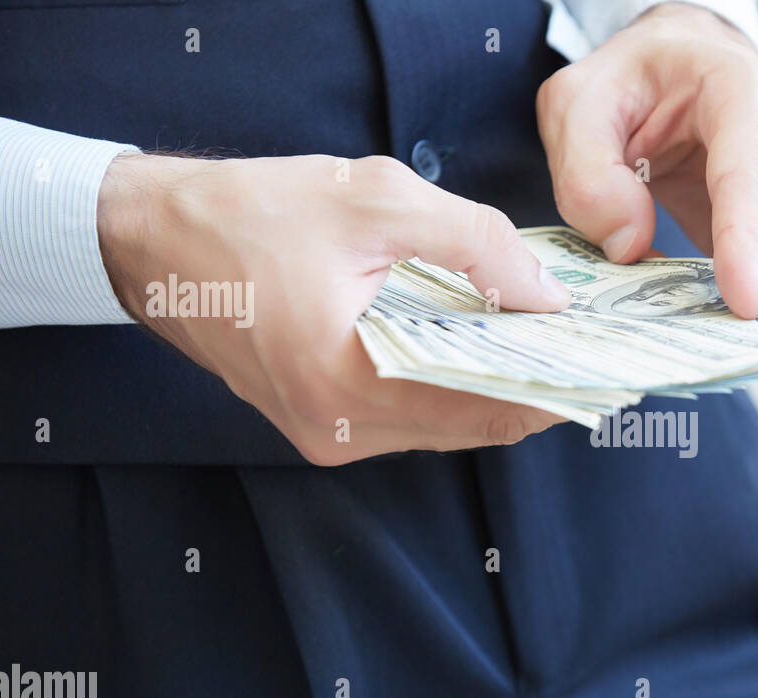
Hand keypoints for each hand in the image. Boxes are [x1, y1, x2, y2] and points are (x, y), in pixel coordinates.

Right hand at [97, 152, 571, 464]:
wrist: (154, 242)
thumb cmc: (250, 215)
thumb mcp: (376, 201)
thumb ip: (477, 244)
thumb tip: (548, 294)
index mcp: (348, 381)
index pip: (484, 408)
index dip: (552, 388)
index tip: (603, 365)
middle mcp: (339, 430)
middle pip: (473, 426)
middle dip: (534, 389)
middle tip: (585, 350)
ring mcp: (328, 436)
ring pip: (446, 427)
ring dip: (496, 388)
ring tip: (543, 343)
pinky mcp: (322, 425)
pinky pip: (412, 418)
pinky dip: (453, 387)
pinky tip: (483, 349)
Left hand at [536, 2, 757, 320]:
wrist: (662, 65)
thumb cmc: (627, 80)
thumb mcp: (575, 106)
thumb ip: (588, 174)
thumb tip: (631, 246)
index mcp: (739, 93)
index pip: (754, 178)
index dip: (750, 246)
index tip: (746, 303)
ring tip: (747, 345)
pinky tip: (732, 331)